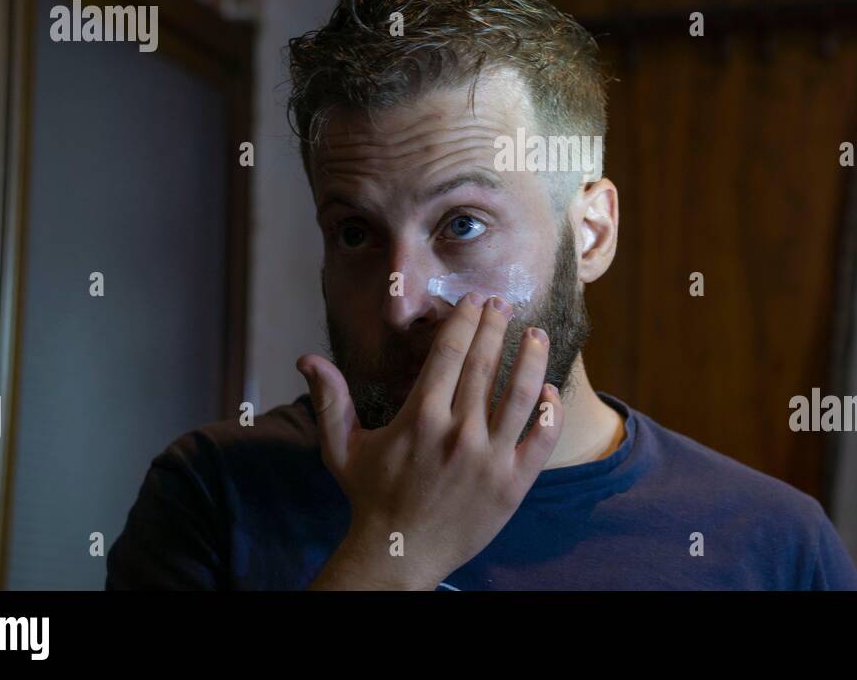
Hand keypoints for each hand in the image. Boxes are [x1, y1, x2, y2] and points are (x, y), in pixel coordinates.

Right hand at [298, 292, 563, 589]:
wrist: (400, 554)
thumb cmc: (371, 496)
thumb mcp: (343, 448)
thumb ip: (330, 400)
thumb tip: (305, 359)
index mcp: (420, 417)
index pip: (449, 353)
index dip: (463, 320)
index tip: (472, 301)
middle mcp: (458, 432)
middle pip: (485, 364)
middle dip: (495, 327)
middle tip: (502, 304)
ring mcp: (490, 458)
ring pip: (520, 394)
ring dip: (531, 357)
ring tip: (535, 334)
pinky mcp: (513, 483)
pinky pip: (542, 438)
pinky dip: (550, 411)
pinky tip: (550, 389)